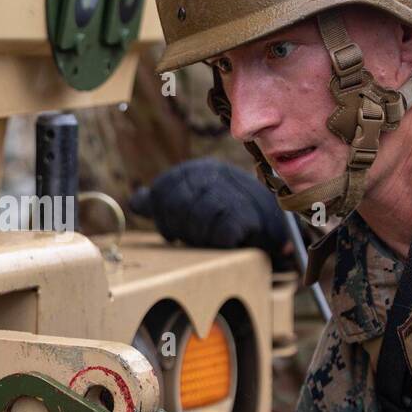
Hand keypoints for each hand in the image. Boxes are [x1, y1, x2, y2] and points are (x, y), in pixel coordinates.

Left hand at [130, 158, 290, 257]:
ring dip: (201, 237)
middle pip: (176, 206)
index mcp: (195, 170)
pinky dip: (222, 241)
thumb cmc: (227, 218)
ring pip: (198, 218)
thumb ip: (162, 204)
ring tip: (212, 240)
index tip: (175, 233)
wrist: (276, 227)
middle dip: (182, 229)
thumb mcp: (193, 205)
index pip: (161, 193)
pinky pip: (223, 232)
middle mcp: (212, 172)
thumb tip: (136, 202)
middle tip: (196, 239)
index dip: (164, 219)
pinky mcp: (249, 214)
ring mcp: (232, 189)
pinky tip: (228, 242)